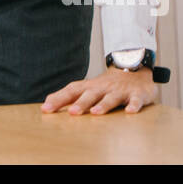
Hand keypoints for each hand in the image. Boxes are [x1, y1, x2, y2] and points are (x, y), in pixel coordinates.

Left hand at [40, 67, 157, 115]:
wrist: (135, 70)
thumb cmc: (106, 85)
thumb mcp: (88, 89)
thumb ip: (69, 96)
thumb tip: (46, 105)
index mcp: (90, 87)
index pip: (72, 91)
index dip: (59, 99)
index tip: (46, 109)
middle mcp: (103, 88)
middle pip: (91, 94)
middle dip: (81, 103)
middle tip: (72, 113)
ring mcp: (120, 91)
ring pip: (111, 98)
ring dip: (103, 105)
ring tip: (96, 112)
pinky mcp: (137, 94)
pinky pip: (136, 100)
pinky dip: (133, 105)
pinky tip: (130, 112)